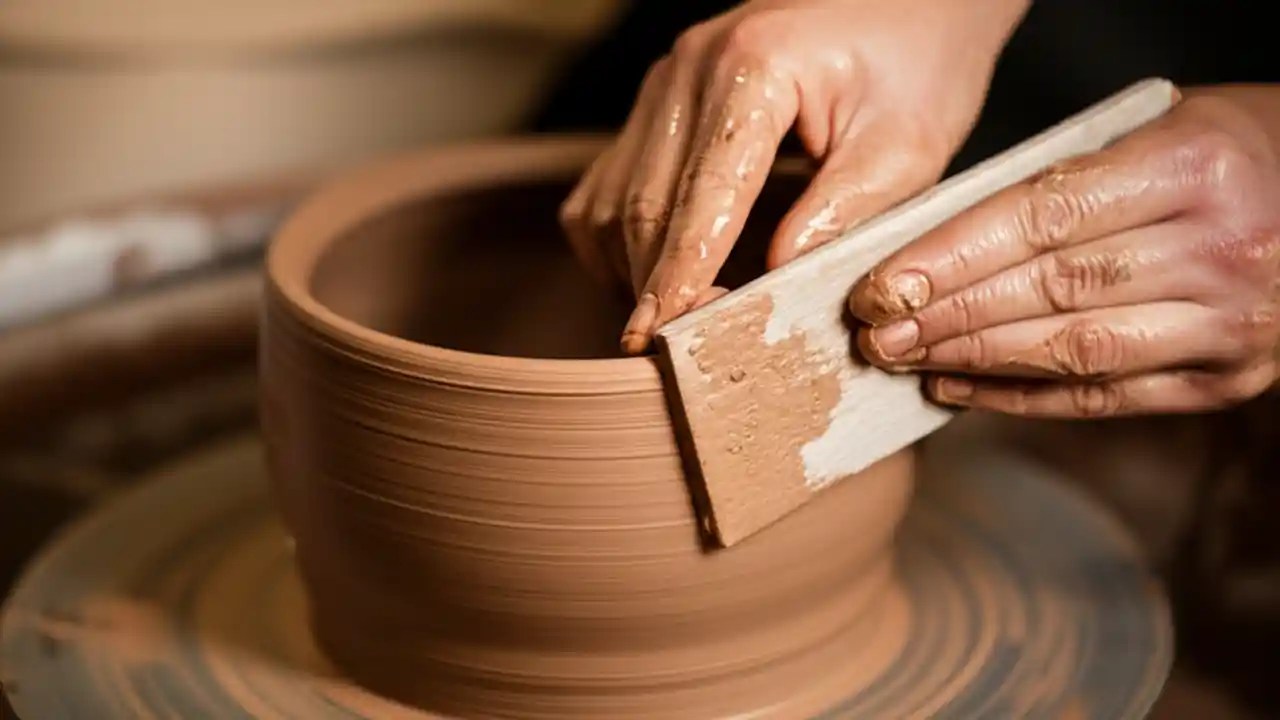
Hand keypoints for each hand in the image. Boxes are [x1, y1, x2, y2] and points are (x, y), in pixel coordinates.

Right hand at [559, 0, 1029, 352]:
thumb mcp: (906, 146)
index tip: (662, 337)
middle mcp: (688, 68)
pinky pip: (605, 188)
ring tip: (676, 324)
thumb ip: (842, 214)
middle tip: (683, 354)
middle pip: (643, 207)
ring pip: (613, 203)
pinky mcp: (657, 104)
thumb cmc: (918, 63)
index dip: (681, 276)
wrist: (911, 1)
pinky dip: (617, 243)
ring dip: (633, 271)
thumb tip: (774, 285)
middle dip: (656, 289)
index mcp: (752, 67)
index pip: (702, 195)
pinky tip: (656, 277)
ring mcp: (663, 83)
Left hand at [849, 93, 1279, 417]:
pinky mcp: (1224, 380)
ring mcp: (1228, 326)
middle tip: (873, 330)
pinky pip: (1104, 398)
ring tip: (902, 357)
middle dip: (944, 315)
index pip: (1040, 221)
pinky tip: (958, 387)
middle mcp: (1216, 252)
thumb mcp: (1163, 130)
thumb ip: (1071, 178)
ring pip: (1070, 352)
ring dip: (972, 359)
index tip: (880, 282)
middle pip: (1047, 291)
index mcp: (1191, 172)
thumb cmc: (1239, 153)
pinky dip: (1022, 398)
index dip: (949, 258)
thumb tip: (949, 235)